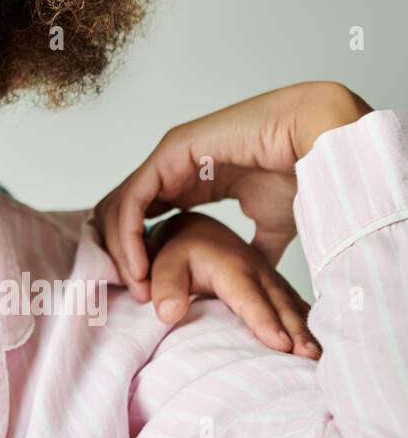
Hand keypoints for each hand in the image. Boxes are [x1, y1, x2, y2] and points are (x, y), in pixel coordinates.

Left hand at [96, 80, 372, 301]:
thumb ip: (254, 249)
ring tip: (137, 285)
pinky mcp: (169, 153)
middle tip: (136, 294)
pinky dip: (129, 233)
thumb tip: (256, 276)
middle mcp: (170, 169)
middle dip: (123, 255)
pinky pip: (133, 198)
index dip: (139, 255)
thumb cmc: (297, 173)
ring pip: (122, 207)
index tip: (147, 293)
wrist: (315, 143)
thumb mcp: (269, 224)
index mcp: (187, 183)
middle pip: (125, 214)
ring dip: (123, 249)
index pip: (143, 220)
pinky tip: (138, 263)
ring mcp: (167, 159)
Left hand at [145, 211, 320, 358]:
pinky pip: (297, 307)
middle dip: (297, 331)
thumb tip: (168, 315)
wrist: (199, 232)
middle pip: (281, 305)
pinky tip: (319, 346)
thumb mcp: (164, 263)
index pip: (249, 298)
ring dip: (309, 331)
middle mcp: (259, 272)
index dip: (264, 320)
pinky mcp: (278, 289)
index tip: (280, 344)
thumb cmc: (179, 252)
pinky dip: (310, 325)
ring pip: (294, 307)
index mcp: (232, 268)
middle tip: (310, 358)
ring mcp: (273, 280)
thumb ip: (165, 287)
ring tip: (320, 358)